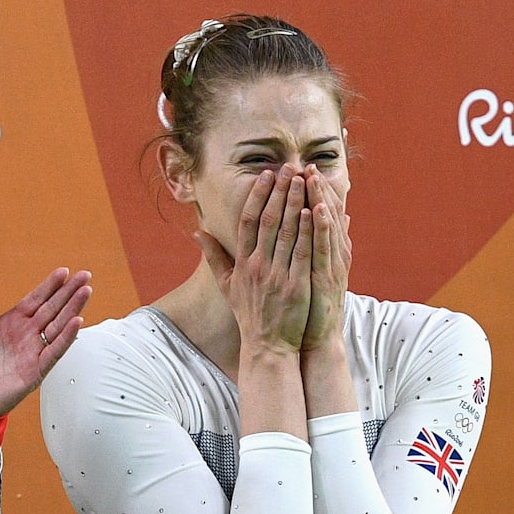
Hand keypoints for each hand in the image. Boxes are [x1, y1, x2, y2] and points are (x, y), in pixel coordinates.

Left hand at [0, 268, 91, 416]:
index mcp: (10, 322)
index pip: (36, 299)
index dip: (50, 286)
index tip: (64, 271)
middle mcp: (24, 335)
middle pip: (52, 309)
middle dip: (69, 292)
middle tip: (84, 276)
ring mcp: (31, 353)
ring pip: (58, 327)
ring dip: (72, 310)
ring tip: (85, 292)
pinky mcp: (34, 372)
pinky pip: (54, 352)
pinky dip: (66, 338)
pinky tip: (76, 322)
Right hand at [195, 165, 312, 352]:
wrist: (267, 346)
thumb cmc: (249, 314)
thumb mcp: (227, 284)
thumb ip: (214, 256)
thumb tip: (197, 232)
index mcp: (242, 263)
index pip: (248, 222)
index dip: (257, 196)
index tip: (266, 175)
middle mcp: (257, 266)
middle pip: (268, 221)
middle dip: (279, 192)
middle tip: (288, 167)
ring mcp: (277, 275)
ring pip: (287, 232)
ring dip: (296, 203)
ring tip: (304, 180)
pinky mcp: (296, 286)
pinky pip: (303, 253)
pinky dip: (309, 231)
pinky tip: (316, 211)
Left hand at [300, 164, 351, 352]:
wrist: (312, 337)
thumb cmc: (305, 304)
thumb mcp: (309, 270)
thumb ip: (318, 243)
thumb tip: (330, 217)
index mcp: (323, 251)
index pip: (319, 213)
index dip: (312, 191)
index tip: (302, 168)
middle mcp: (330, 254)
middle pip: (325, 214)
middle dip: (315, 189)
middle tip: (307, 164)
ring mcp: (331, 265)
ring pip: (326, 226)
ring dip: (321, 200)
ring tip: (313, 177)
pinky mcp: (328, 278)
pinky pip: (325, 249)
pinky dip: (324, 228)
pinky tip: (321, 209)